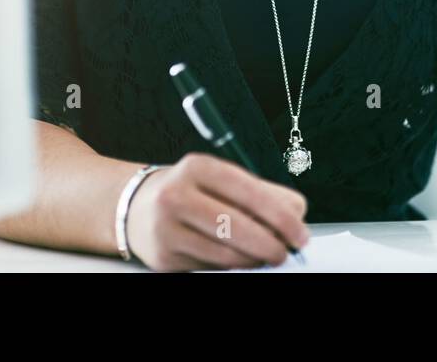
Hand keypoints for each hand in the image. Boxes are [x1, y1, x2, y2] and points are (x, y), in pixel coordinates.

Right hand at [125, 153, 309, 271]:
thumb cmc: (191, 191)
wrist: (136, 208)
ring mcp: (166, 229)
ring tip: (265, 255)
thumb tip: (296, 213)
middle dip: (271, 244)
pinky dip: (232, 267)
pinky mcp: (164, 258)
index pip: (248, 191)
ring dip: (254, 260)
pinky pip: (211, 269)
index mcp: (198, 167)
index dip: (280, 216)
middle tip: (286, 252)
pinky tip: (237, 258)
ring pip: (225, 254)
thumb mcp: (221, 179)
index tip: (300, 233)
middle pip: (236, 226)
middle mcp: (177, 195)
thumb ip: (261, 192)